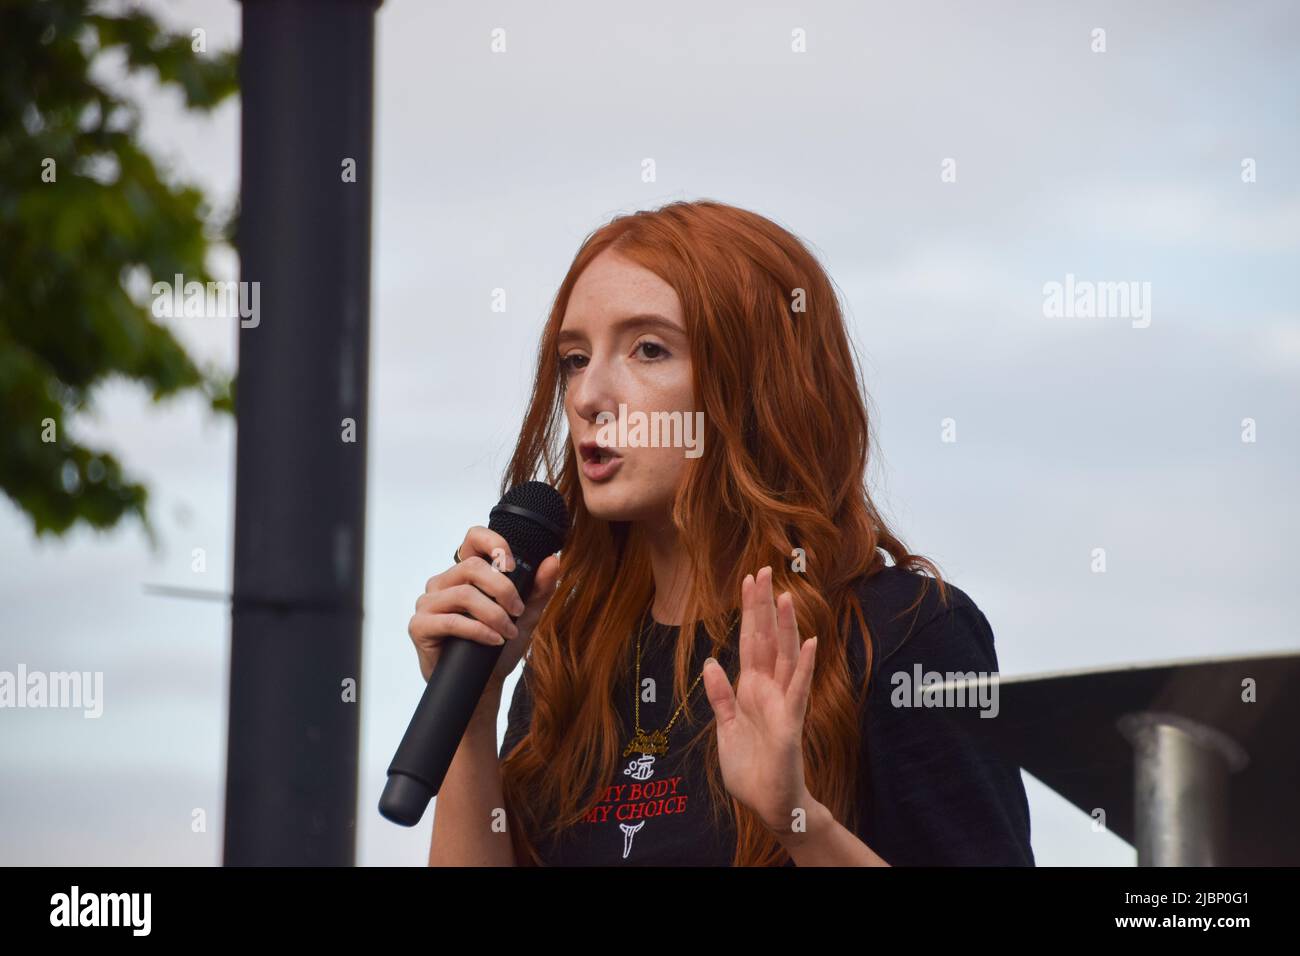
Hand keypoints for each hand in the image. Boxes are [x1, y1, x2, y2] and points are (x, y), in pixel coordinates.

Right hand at [408, 525, 561, 686]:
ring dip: (493, 614)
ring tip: (508, 632)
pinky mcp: (420, 626)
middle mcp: (442, 583)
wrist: (483, 683)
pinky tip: (493, 640)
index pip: (472, 539)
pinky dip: (478, 630)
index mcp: (464, 573)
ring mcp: (428, 603)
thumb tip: (552, 560)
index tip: (512, 564)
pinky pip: (451, 621)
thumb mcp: (526, 615)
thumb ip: (539, 588)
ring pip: (463, 593)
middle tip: (518, 610)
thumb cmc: (499, 645)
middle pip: (471, 566)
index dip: (493, 542)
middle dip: (502, 588)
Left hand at [702, 565, 818, 835]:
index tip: (748, 580)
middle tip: (763, 571)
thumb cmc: (750, 768)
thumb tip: (710, 662)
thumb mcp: (725, 727)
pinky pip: (799, 691)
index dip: (749, 611)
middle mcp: (769, 690)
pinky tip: (811, 644)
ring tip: (786, 596)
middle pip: (768, 640)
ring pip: (786, 657)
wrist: (768, 803)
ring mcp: (782, 704)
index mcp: (751, 689)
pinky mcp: (790, 723)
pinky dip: (805, 668)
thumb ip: (720, 695)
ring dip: (786, 628)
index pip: (751, 641)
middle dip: (764, 607)